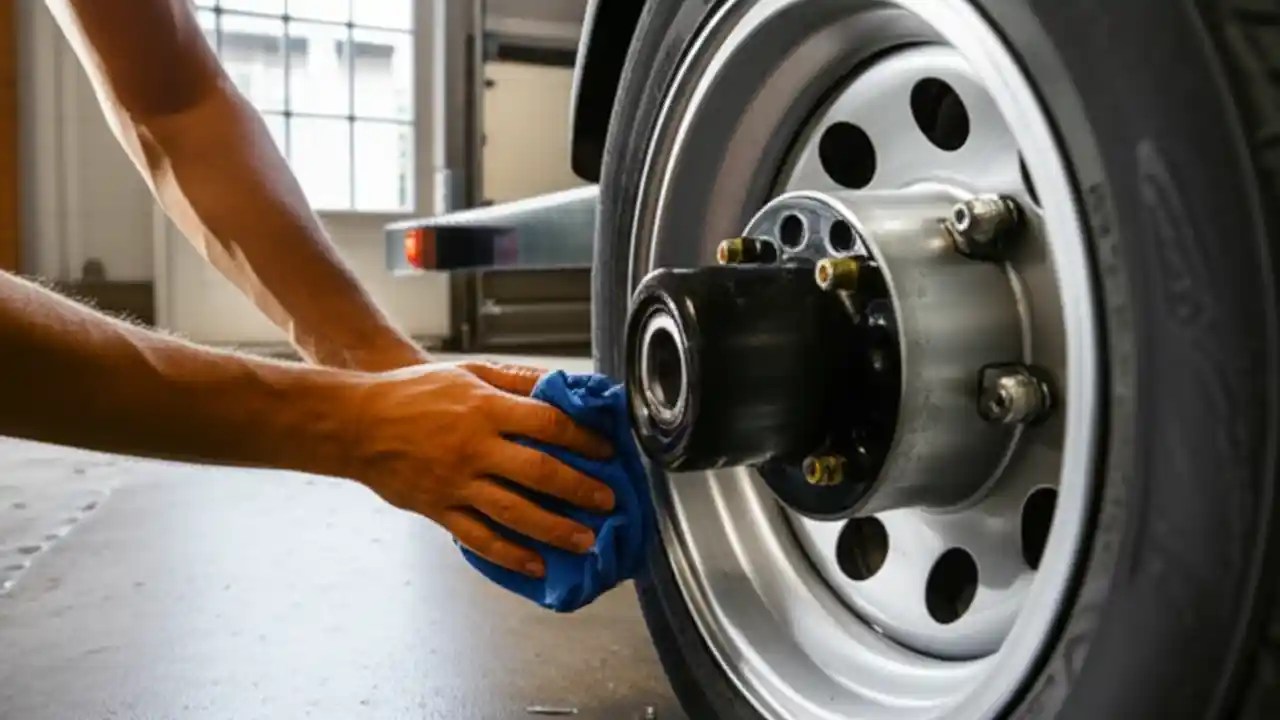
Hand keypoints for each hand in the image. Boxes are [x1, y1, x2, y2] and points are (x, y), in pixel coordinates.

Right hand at [338, 361, 614, 577]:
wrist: (357, 422)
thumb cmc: (414, 393)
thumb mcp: (468, 372)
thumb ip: (517, 379)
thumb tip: (561, 384)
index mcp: (485, 409)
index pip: (548, 424)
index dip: (584, 439)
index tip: (607, 451)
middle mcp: (474, 447)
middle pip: (539, 472)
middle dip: (580, 490)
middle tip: (609, 502)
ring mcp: (456, 482)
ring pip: (514, 512)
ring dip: (554, 529)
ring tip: (584, 541)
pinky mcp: (438, 508)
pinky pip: (478, 537)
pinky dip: (509, 554)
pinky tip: (535, 565)